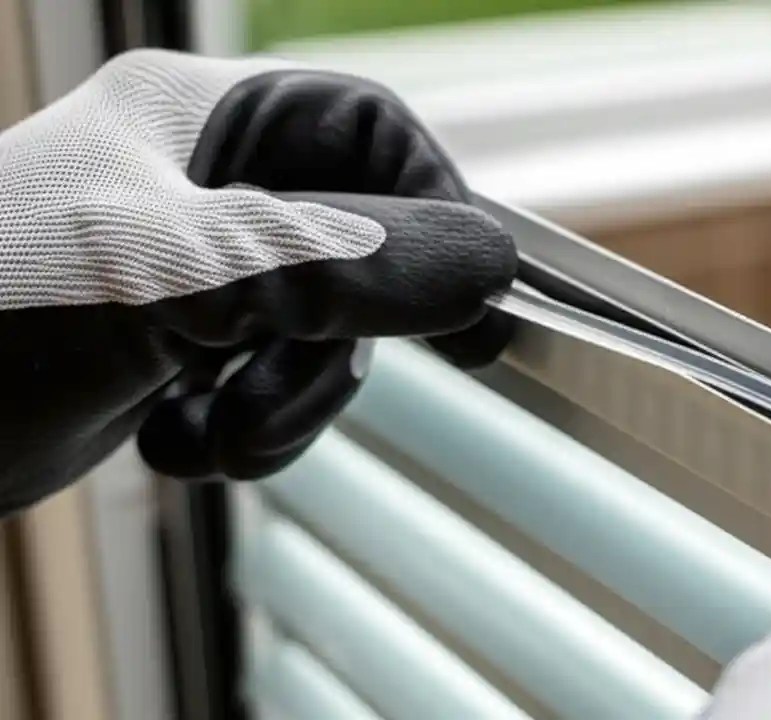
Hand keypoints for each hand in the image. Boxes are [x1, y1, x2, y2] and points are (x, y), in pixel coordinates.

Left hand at [0, 49, 516, 513]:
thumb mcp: (184, 281)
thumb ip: (345, 266)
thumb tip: (484, 261)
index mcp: (200, 117)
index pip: (372, 133)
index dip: (434, 211)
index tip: (474, 300)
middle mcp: (203, 182)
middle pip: (357, 250)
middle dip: (331, 345)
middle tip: (294, 386)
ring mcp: (192, 267)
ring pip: (318, 333)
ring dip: (284, 402)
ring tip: (213, 427)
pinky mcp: (177, 345)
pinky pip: (269, 383)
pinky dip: (244, 428)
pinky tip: (178, 440)